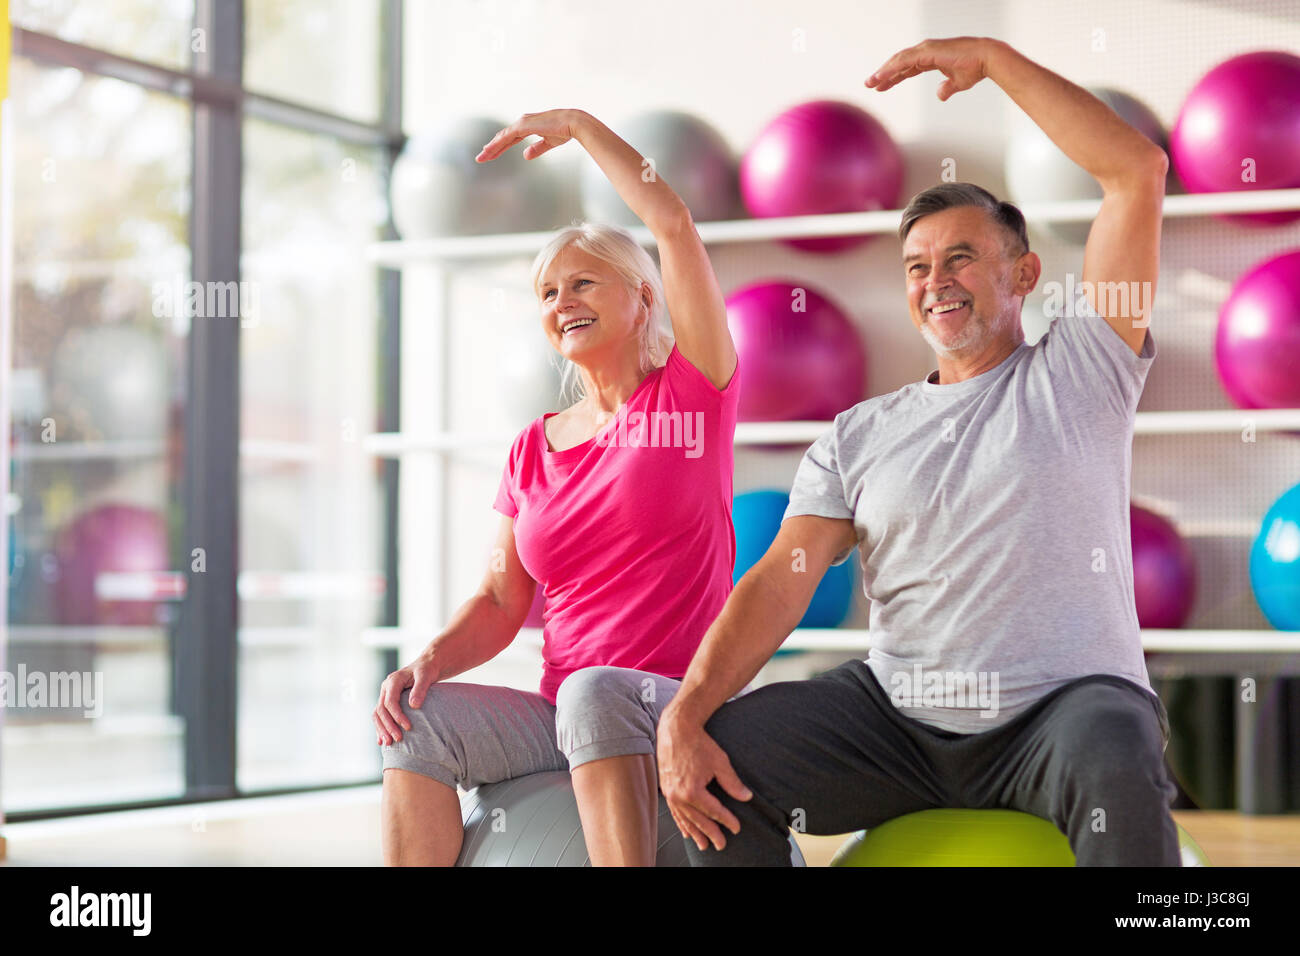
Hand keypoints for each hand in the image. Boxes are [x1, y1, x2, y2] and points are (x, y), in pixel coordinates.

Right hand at [372, 655, 436, 745]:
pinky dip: (380, 728)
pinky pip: (380, 716)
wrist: (426, 665)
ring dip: (382, 729)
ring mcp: (385, 695)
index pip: (390, 701)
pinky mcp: (387, 701)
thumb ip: (420, 689)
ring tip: (388, 744)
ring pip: (377, 715)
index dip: (397, 716)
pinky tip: (381, 740)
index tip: (408, 727)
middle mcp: (386, 688)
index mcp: (393, 680)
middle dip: (388, 726)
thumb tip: (413, 706)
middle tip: (398, 739)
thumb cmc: (427, 670)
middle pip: (381, 710)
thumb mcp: (426, 676)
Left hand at [475, 109, 586, 162]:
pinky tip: (489, 150)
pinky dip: (496, 144)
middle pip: (503, 137)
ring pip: (502, 138)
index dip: (501, 146)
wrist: (573, 123)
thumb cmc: (565, 130)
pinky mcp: (523, 126)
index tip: (492, 154)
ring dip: (491, 147)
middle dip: (492, 148)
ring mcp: (522, 123)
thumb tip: (525, 155)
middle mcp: (523, 123)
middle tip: (481, 158)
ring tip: (481, 157)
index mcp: (529, 126)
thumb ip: (537, 148)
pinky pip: (506, 137)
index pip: (511, 138)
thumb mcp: (548, 142)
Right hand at [657, 712, 751, 851]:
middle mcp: (678, 796)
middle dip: (711, 834)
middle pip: (698, 820)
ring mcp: (670, 794)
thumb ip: (732, 782)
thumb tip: (746, 797)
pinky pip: (674, 812)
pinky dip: (681, 823)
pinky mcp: (665, 789)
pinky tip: (686, 832)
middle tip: (721, 845)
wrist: (676, 729)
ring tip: (703, 845)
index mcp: (692, 791)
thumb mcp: (719, 762)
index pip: (714, 812)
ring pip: (685, 819)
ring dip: (695, 833)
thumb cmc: (698, 743)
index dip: (727, 821)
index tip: (737, 828)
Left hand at [865, 36, 998, 100]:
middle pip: (899, 63)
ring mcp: (925, 49)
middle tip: (870, 84)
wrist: (985, 60)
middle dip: (884, 74)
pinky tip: (881, 77)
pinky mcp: (927, 51)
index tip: (882, 86)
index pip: (907, 67)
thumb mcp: (956, 83)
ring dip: (883, 72)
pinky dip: (891, 69)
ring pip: (898, 60)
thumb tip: (940, 95)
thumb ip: (946, 88)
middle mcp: (926, 51)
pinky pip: (903, 61)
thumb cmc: (974, 69)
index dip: (894, 76)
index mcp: (931, 58)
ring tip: (870, 83)